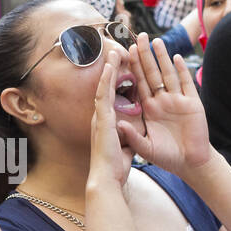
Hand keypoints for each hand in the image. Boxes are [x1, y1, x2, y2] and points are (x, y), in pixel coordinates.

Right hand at [88, 52, 132, 188]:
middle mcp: (102, 116)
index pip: (114, 96)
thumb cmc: (115, 166)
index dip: (119, 82)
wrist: (106, 178)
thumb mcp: (126, 146)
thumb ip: (128, 133)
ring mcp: (100, 116)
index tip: (125, 68)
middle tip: (118, 52)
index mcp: (108, 122)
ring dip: (109, 68)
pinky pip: (103, 94)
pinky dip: (106, 79)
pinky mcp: (101, 119)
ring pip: (104, 86)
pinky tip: (110, 65)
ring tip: (114, 51)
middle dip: (113, 70)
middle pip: (108, 87)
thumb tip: (131, 128)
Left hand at [119, 33, 212, 174]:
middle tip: (138, 36)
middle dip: (145, 55)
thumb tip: (118, 125)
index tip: (125, 52)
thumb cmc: (167, 157)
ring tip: (156, 41)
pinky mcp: (193, 104)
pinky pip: (186, 84)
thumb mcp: (145, 148)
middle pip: (152, 73)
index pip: (138, 84)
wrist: (190, 164)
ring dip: (162, 58)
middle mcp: (162, 101)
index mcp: (149, 109)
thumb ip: (133, 136)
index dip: (132, 68)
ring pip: (168, 74)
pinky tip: (176, 58)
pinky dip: (182, 71)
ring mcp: (178, 100)